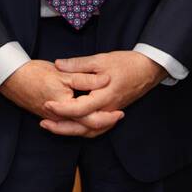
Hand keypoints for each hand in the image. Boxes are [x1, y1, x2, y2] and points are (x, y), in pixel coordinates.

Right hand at [0, 60, 115, 127]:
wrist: (11, 77)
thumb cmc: (35, 73)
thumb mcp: (62, 73)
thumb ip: (84, 78)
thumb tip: (105, 79)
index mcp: (65, 106)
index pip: (90, 118)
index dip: (107, 116)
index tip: (119, 111)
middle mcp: (59, 117)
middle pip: (86, 128)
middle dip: (103, 124)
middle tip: (118, 116)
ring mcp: (53, 119)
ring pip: (77, 129)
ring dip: (93, 126)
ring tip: (107, 118)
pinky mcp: (49, 116)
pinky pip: (69, 126)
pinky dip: (81, 124)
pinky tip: (88, 117)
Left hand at [41, 50, 166, 136]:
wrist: (148, 69)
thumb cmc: (126, 63)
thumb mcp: (101, 59)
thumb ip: (78, 64)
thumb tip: (59, 64)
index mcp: (104, 96)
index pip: (80, 109)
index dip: (61, 109)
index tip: (46, 104)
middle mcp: (108, 110)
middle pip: (83, 128)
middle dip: (61, 127)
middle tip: (43, 122)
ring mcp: (111, 113)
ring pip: (90, 131)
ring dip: (70, 131)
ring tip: (52, 125)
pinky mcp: (112, 113)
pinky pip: (96, 128)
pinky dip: (82, 130)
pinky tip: (70, 125)